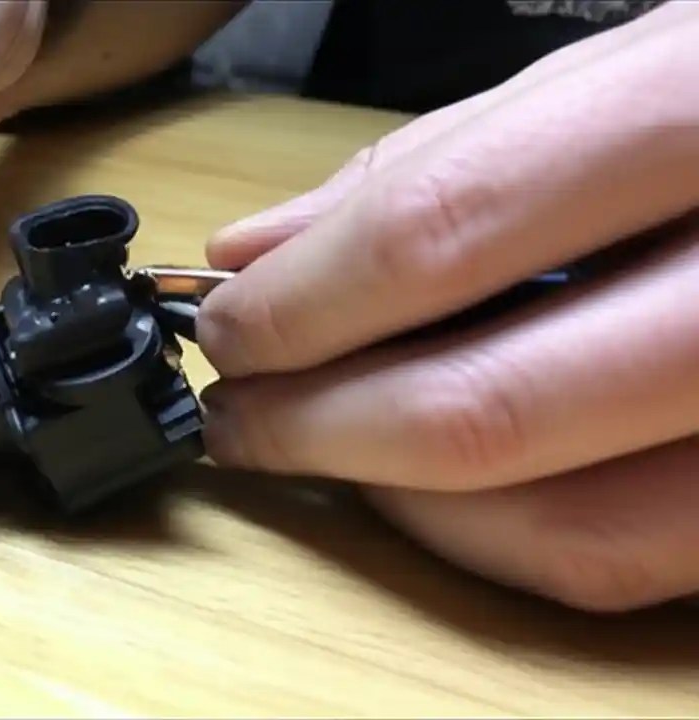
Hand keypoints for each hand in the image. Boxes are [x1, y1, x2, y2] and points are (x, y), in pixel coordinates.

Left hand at [195, 3, 698, 612]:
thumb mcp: (632, 76)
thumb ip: (441, 164)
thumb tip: (261, 252)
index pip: (444, 231)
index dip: (301, 303)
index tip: (227, 329)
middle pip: (491, 405)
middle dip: (318, 425)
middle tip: (242, 412)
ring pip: (569, 526)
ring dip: (401, 504)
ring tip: (320, 449)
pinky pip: (638, 561)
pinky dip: (506, 537)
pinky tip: (440, 484)